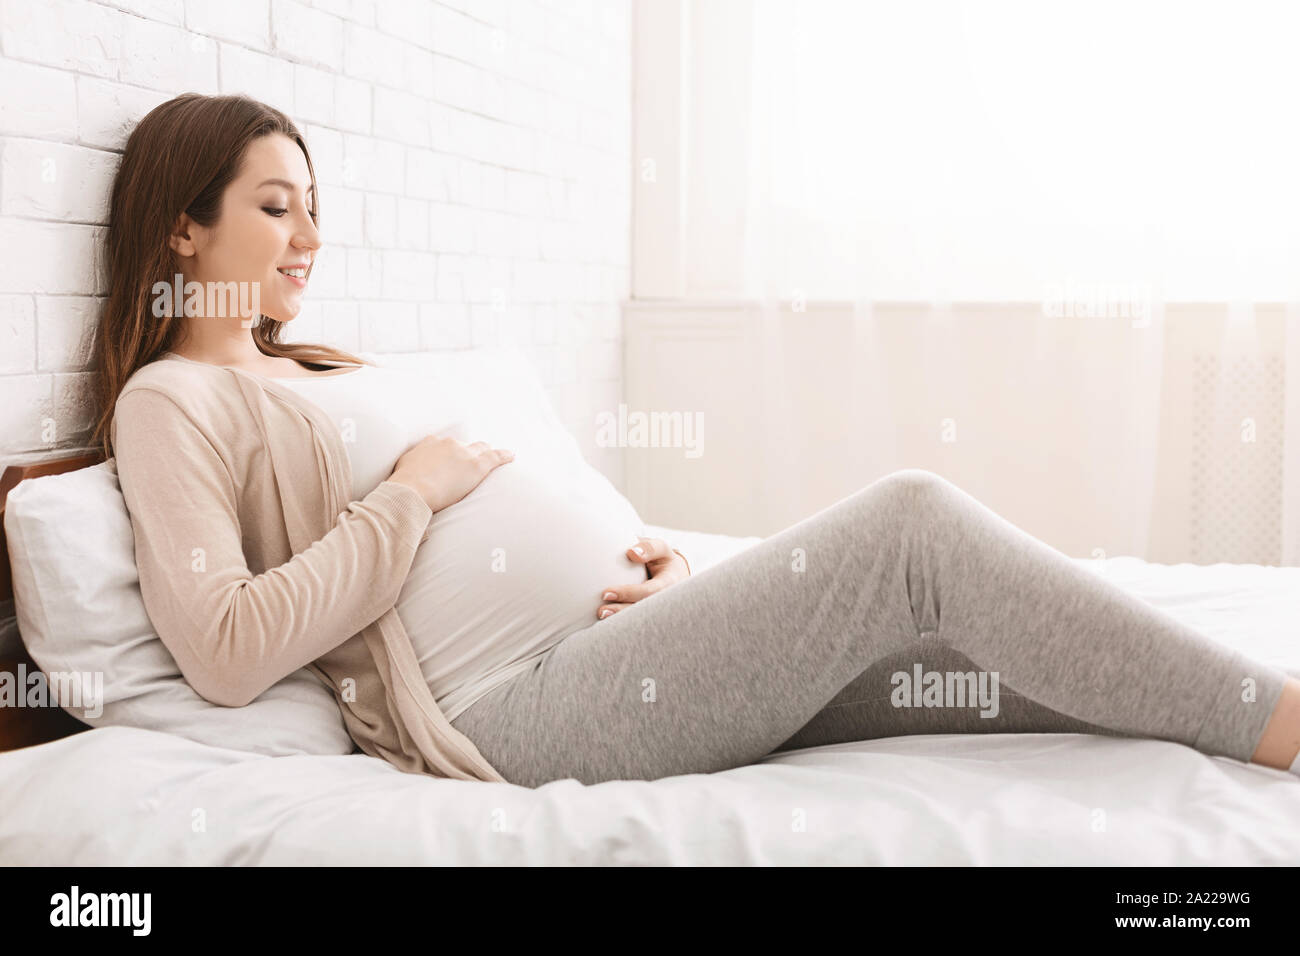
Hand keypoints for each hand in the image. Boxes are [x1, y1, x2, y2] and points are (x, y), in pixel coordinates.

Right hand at [387, 435, 514, 513]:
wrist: (412, 490)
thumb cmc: (403, 484)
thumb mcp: (403, 468)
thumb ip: (411, 464)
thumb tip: (409, 470)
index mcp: (431, 443)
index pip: (446, 444)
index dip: (451, 452)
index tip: (453, 458)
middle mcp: (449, 444)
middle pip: (465, 445)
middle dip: (469, 452)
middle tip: (472, 461)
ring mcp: (464, 453)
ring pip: (482, 448)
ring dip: (487, 453)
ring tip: (495, 457)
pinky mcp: (477, 465)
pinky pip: (496, 457)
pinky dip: (504, 456)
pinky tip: (511, 456)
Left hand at [596, 536, 690, 619]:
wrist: (675, 576)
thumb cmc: (663, 560)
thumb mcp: (661, 549)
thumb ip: (650, 548)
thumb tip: (631, 552)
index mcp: (669, 583)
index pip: (649, 591)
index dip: (628, 594)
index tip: (606, 593)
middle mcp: (665, 601)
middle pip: (644, 610)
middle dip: (622, 611)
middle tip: (601, 611)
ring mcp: (659, 612)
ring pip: (641, 620)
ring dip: (620, 621)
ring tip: (602, 616)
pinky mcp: (651, 618)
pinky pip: (638, 623)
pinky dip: (621, 624)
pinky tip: (606, 624)